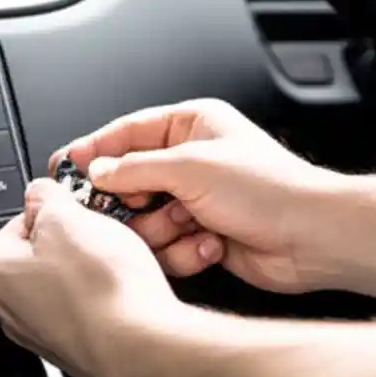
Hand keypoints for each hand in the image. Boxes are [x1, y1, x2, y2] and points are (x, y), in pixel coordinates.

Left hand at [0, 179, 180, 376]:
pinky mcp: (78, 347)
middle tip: (103, 234)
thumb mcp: (67, 218)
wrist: (141, 350)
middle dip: (77, 239)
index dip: (57, 209)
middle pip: (45, 253)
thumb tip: (40, 192)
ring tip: (119, 263)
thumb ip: (45, 197)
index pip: (20, 222)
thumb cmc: (101, 290)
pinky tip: (125, 291)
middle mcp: (11, 310)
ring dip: (95, 266)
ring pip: (71, 280)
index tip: (80, 209)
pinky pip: (91, 307)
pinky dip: (107, 295)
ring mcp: (45, 334)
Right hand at [52, 99, 336, 293]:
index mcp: (192, 125)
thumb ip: (135, 170)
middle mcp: (193, 161)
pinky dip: (184, 251)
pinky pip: (168, 247)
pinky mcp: (202, 236)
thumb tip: (97, 171)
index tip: (64, 166)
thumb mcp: (190, 167)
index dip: (94, 150)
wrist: (310, 238)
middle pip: (132, 182)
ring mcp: (198, 200)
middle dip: (133, 202)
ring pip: (146, 221)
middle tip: (128, 211)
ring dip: (163, 230)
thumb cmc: (269, 190)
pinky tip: (210, 244)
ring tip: (189, 226)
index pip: (128, 132)